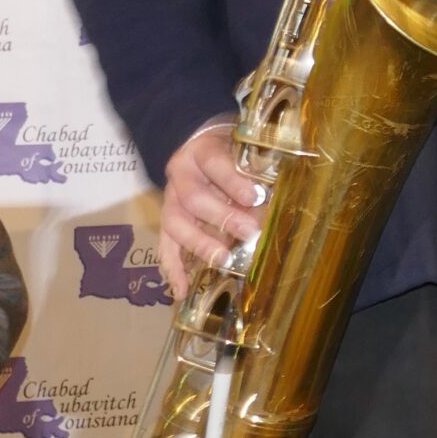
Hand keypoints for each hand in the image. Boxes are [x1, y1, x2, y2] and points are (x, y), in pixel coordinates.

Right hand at [159, 122, 267, 296]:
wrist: (203, 147)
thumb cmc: (232, 153)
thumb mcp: (244, 155)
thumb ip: (254, 177)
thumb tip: (271, 206)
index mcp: (202, 152)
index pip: (214, 163)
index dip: (233, 181)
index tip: (255, 197)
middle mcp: (180, 175)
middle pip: (194, 198)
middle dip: (222, 217)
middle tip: (249, 232)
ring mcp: (170, 198)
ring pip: (175, 223)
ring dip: (200, 244)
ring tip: (222, 259)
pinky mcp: (168, 220)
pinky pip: (165, 245)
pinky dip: (173, 268)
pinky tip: (180, 289)